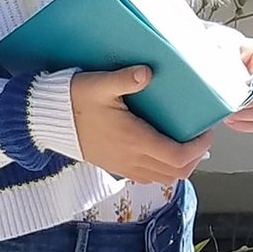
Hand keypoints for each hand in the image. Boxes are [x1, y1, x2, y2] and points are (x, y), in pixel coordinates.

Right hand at [71, 68, 213, 181]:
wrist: (46, 120)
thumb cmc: (74, 99)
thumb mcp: (99, 84)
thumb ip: (125, 79)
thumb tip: (147, 72)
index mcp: (135, 141)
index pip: (178, 157)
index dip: (199, 149)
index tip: (206, 132)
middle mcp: (132, 159)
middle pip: (176, 173)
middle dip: (194, 159)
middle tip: (200, 138)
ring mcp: (123, 166)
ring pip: (162, 179)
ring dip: (179, 166)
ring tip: (185, 144)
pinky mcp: (115, 166)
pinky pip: (147, 177)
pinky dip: (162, 169)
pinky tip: (162, 150)